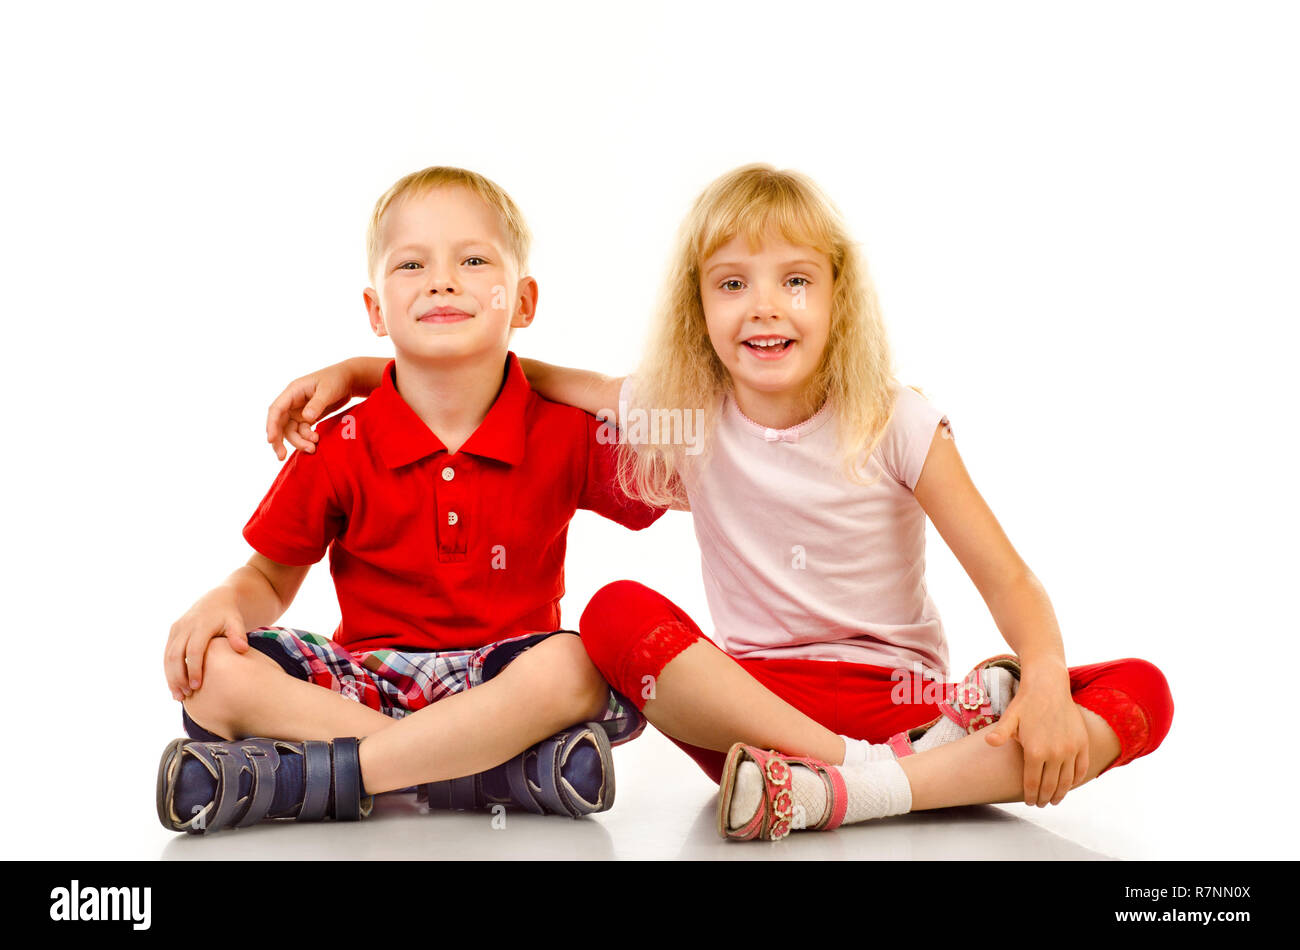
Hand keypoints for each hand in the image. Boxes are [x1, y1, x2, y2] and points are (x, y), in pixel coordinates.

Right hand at [163, 589, 249, 700]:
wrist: (218, 599)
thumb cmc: (230, 615)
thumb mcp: (236, 621)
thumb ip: (238, 635)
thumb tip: (242, 649)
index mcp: (201, 625)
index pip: (194, 651)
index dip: (193, 669)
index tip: (197, 686)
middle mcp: (185, 626)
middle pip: (176, 655)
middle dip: (178, 677)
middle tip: (186, 696)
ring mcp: (177, 629)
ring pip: (168, 656)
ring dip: (171, 677)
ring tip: (179, 696)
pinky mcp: (173, 633)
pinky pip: (167, 654)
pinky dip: (169, 671)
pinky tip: (175, 686)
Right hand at [265, 362, 354, 460]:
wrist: (349, 380)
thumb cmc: (337, 379)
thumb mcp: (328, 390)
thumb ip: (317, 403)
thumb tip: (306, 418)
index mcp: (293, 391)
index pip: (276, 410)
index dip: (271, 425)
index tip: (271, 440)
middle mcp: (292, 402)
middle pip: (279, 423)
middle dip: (279, 440)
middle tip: (282, 456)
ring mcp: (299, 410)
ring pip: (291, 431)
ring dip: (299, 441)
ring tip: (313, 448)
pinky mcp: (307, 417)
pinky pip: (302, 431)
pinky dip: (307, 438)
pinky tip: (317, 440)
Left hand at [983, 673, 1088, 806]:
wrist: (1048, 686)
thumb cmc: (1025, 703)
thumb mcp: (1009, 718)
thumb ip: (1001, 733)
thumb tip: (989, 743)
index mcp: (1035, 751)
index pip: (1032, 783)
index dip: (1030, 796)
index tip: (1029, 802)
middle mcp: (1055, 753)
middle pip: (1050, 786)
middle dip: (1044, 798)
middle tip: (1040, 804)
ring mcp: (1071, 749)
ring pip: (1067, 781)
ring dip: (1060, 794)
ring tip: (1054, 800)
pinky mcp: (1082, 743)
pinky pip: (1082, 768)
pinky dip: (1076, 780)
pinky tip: (1070, 785)